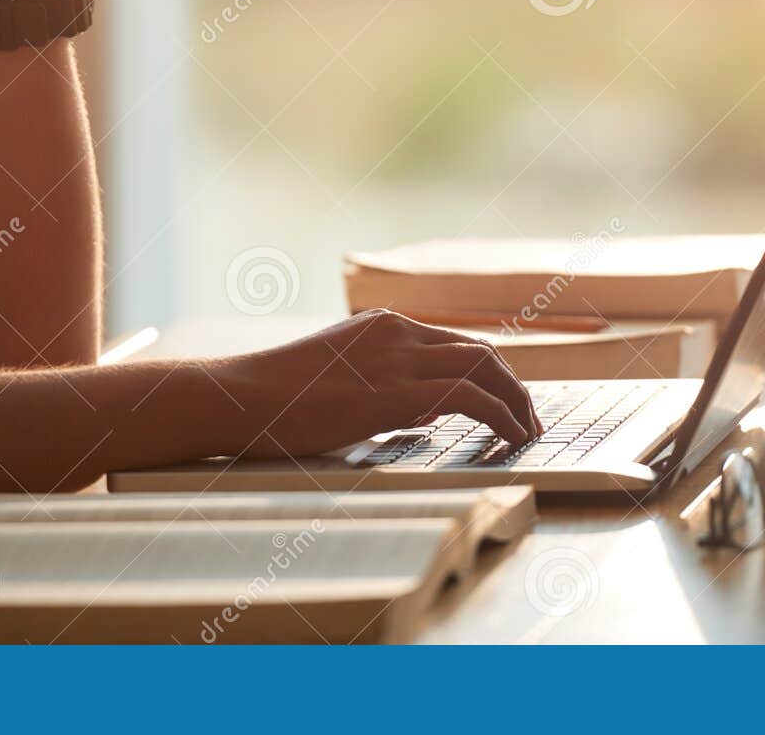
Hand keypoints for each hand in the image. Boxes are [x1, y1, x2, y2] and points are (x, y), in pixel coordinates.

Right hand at [215, 310, 542, 458]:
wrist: (237, 398)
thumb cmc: (270, 403)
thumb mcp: (334, 386)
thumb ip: (378, 392)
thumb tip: (421, 416)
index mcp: (381, 327)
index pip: (455, 345)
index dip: (490, 374)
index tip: (506, 404)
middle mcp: (397, 332)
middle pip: (480, 351)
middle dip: (513, 386)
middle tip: (528, 420)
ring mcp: (398, 357)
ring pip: (485, 367)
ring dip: (516, 401)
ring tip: (528, 432)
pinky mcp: (396, 391)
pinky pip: (472, 397)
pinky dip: (503, 415)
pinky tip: (512, 438)